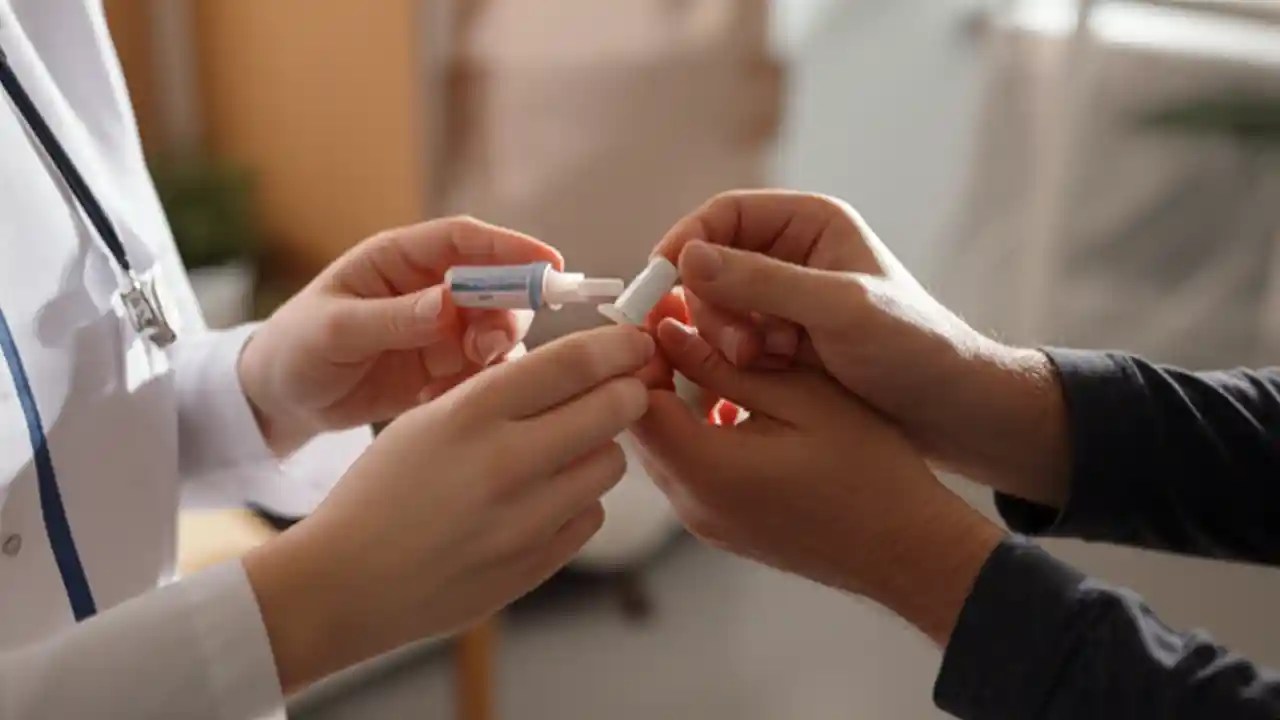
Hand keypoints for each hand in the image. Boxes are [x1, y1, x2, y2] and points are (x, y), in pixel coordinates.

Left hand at [238, 216, 560, 453]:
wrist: (279, 401)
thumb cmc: (296, 349)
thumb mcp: (335, 330)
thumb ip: (393, 317)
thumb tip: (448, 303)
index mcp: (400, 259)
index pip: (467, 241)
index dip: (512, 248)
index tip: (549, 265)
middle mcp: (430, 288)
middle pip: (496, 286)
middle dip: (509, 310)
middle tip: (494, 344)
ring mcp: (441, 330)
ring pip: (497, 330)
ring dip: (494, 352)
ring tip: (460, 376)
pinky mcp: (445, 368)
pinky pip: (484, 372)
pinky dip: (475, 386)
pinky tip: (436, 398)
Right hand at [244, 325, 653, 691]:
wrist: (348, 583)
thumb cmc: (383, 491)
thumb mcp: (426, 418)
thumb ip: (499, 392)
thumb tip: (577, 367)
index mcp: (471, 414)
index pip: (574, 362)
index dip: (617, 346)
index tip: (632, 343)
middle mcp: (506, 463)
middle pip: (613, 408)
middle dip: (628, 391)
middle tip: (625, 389)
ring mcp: (526, 521)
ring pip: (611, 462)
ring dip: (600, 447)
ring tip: (566, 450)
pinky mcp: (537, 564)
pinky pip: (591, 514)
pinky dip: (579, 501)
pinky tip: (543, 500)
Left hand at [633, 318, 1003, 644]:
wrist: (909, 549)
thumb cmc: (871, 471)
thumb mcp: (803, 396)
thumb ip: (726, 364)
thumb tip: (669, 332)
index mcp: (706, 470)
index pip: (634, 401)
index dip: (640, 351)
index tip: (662, 312)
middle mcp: (692, 505)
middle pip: (641, 426)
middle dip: (654, 372)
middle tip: (682, 323)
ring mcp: (705, 524)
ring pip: (662, 447)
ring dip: (675, 400)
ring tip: (710, 355)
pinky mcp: (723, 529)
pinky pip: (688, 471)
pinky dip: (695, 432)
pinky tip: (732, 402)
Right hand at [652, 190, 1070, 506]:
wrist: (951, 410)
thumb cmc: (912, 349)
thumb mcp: (839, 312)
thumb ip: (763, 283)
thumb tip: (688, 259)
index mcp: (809, 224)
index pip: (722, 215)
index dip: (684, 244)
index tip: (658, 284)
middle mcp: (791, 255)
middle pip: (710, 265)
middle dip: (712, 306)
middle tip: (741, 347)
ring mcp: (784, 301)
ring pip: (715, 310)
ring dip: (726, 339)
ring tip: (766, 366)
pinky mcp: (781, 342)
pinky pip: (730, 343)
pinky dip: (737, 362)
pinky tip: (768, 380)